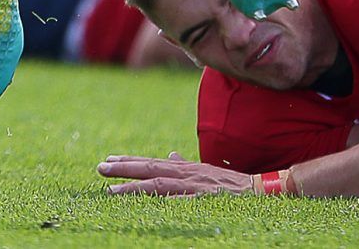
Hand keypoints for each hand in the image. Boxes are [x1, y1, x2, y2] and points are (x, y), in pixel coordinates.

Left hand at [97, 155, 258, 195]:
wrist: (258, 188)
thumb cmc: (230, 182)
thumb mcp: (204, 170)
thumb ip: (184, 164)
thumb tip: (170, 155)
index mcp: (184, 167)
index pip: (151, 162)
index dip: (129, 161)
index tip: (109, 159)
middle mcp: (185, 173)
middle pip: (149, 169)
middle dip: (123, 168)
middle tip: (100, 167)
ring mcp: (193, 185)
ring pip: (157, 185)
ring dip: (132, 186)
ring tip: (110, 189)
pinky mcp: (202, 198)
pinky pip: (177, 200)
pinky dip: (161, 200)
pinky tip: (145, 202)